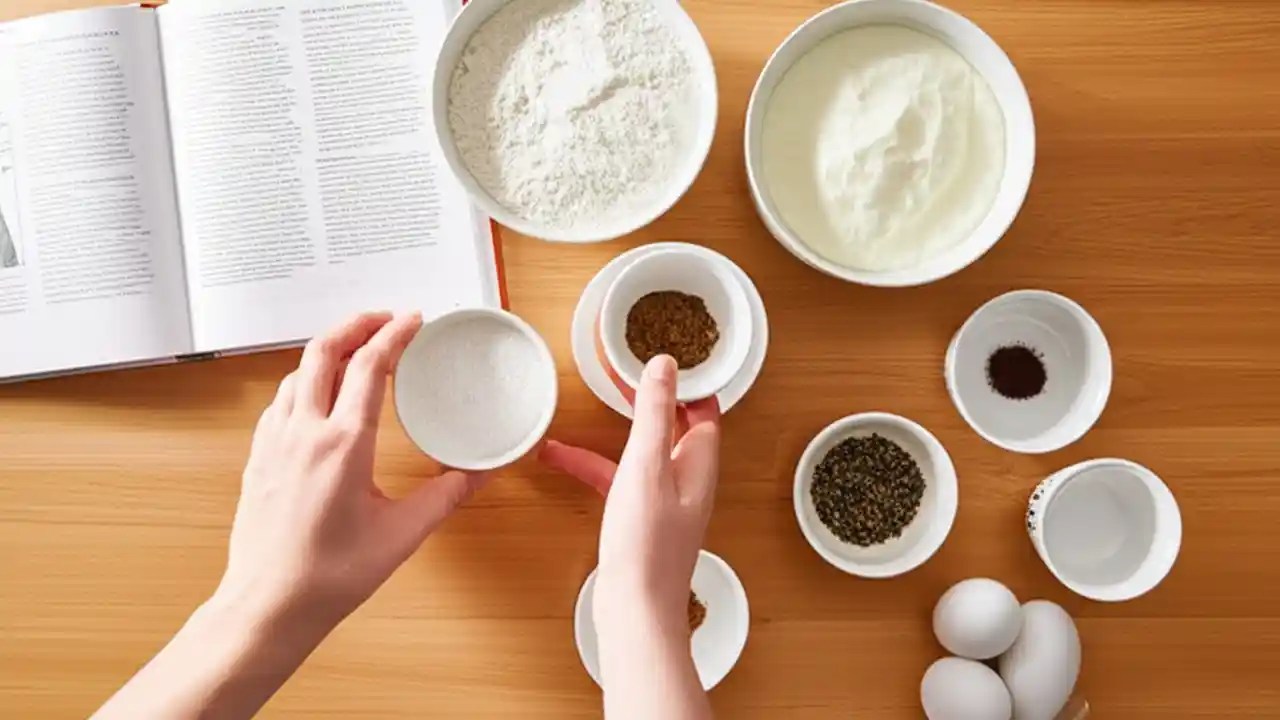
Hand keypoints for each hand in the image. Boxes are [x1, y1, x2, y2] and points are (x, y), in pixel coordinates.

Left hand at [95, 312, 487, 719]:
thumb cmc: (331, 575)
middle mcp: (304, 432)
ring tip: (355, 350)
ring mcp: (274, 442)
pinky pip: (280, 401)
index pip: (370, 366)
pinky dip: (304, 381)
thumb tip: (481, 472)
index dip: (394, 335)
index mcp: (344, 444)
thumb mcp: (403, 534)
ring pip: (298, 373)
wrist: (268, 605)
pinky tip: (317, 396)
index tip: (413, 320)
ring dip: (328, 350)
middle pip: (323, 351)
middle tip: (382, 318)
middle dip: (355, 324)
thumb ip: (446, 495)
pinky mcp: (258, 458)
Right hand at [541, 354, 720, 627]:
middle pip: (672, 426)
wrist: (634, 612)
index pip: (704, 409)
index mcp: (698, 464)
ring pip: (640, 452)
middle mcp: (687, 481)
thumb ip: (655, 414)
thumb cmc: (645, 545)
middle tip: (624, 370)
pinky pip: (617, 480)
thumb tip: (666, 365)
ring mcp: (663, 502)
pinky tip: (560, 458)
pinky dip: (592, 466)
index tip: (663, 354)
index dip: (688, 380)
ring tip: (584, 404)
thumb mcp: (646, 466)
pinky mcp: (639, 521)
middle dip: (648, 398)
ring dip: (613, 429)